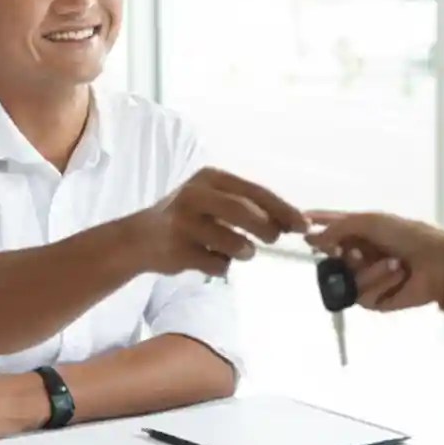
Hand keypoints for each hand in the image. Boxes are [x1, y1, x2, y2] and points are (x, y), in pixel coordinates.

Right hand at [128, 167, 307, 276]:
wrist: (140, 238)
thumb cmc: (188, 218)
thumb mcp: (215, 201)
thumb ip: (249, 208)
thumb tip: (291, 222)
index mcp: (211, 178)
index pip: (256, 192)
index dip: (283, 209)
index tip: (303, 226)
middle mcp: (196, 194)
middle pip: (244, 212)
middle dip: (266, 229)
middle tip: (273, 239)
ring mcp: (184, 221)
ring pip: (233, 243)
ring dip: (243, 252)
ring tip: (238, 251)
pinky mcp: (176, 248)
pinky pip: (216, 264)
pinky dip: (219, 266)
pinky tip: (207, 259)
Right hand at [306, 211, 443, 311]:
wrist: (440, 262)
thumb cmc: (407, 235)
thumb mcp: (370, 222)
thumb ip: (337, 228)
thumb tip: (309, 238)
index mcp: (358, 233)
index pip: (329, 230)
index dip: (314, 229)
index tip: (300, 228)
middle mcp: (358, 256)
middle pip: (330, 260)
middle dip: (343, 256)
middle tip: (355, 253)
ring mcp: (365, 279)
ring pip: (346, 280)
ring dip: (370, 271)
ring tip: (393, 263)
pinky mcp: (375, 300)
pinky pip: (363, 296)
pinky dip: (381, 283)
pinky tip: (398, 276)